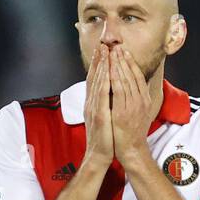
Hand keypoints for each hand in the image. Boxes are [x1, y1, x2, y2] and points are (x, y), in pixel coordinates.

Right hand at [82, 47, 113, 166]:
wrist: (99, 155)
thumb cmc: (104, 138)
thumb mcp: (103, 118)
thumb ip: (104, 104)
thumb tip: (108, 93)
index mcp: (93, 103)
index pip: (95, 80)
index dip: (97, 65)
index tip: (101, 51)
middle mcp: (91, 103)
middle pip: (94, 78)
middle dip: (98, 61)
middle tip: (101, 45)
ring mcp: (94, 108)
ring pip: (97, 83)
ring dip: (100, 66)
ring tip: (104, 52)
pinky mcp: (99, 115)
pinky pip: (102, 95)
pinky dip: (104, 81)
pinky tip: (107, 71)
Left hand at [109, 46, 156, 159]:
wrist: (131, 150)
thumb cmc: (132, 133)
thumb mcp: (138, 112)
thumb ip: (138, 98)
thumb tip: (138, 86)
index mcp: (143, 99)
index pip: (137, 76)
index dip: (131, 62)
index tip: (124, 51)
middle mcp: (140, 100)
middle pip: (131, 75)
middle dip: (123, 59)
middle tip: (117, 45)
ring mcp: (132, 105)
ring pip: (125, 80)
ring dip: (118, 64)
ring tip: (113, 52)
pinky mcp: (123, 111)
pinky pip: (118, 91)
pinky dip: (114, 78)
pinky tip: (109, 69)